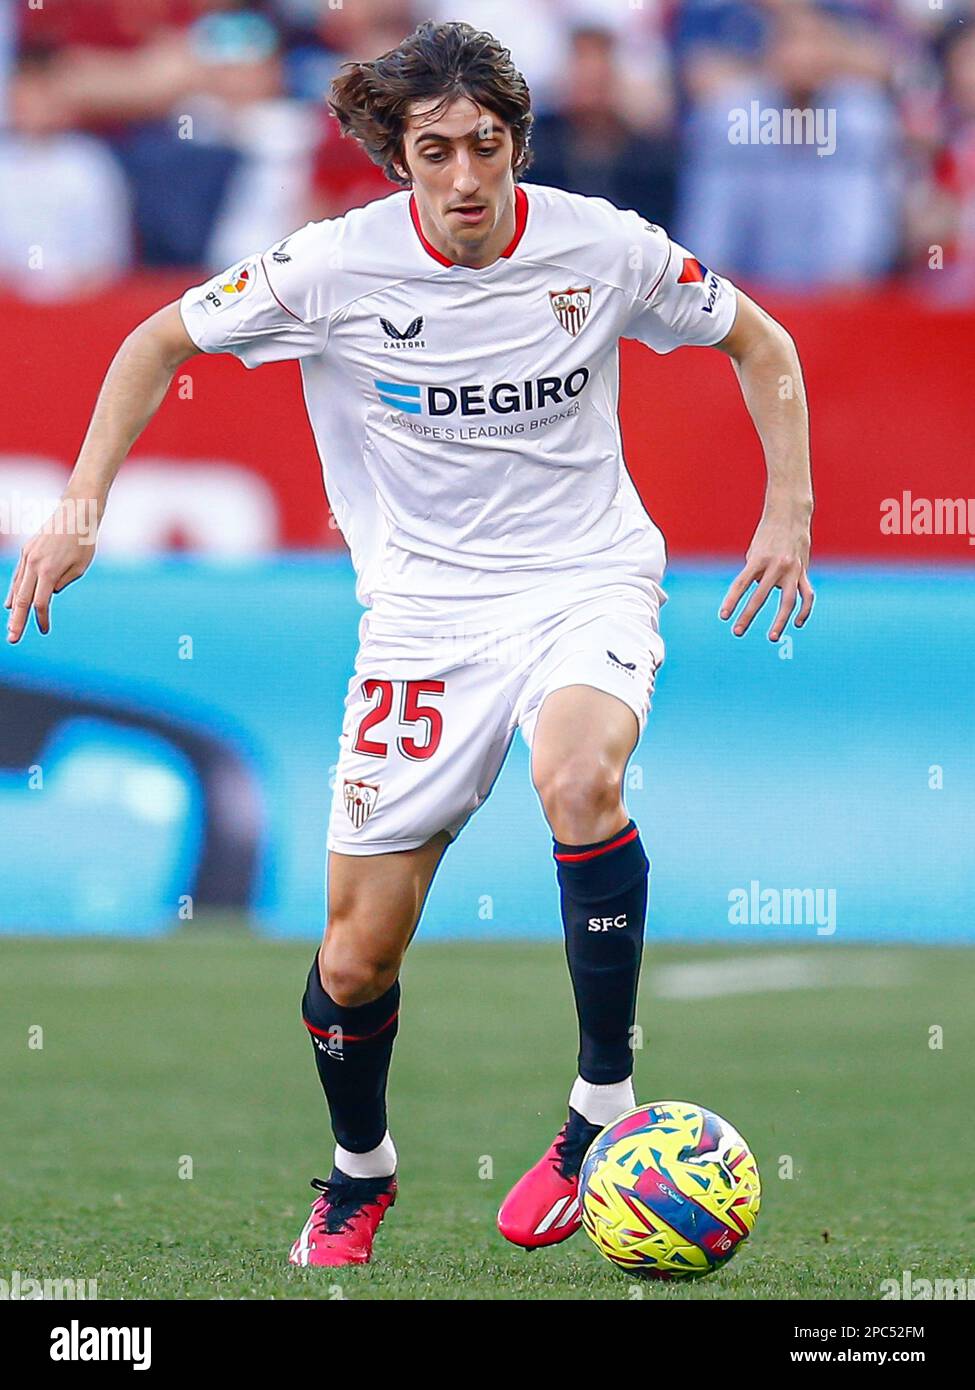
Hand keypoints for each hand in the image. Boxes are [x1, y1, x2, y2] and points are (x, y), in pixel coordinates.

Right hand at [4, 499, 98, 642]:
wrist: (76, 513)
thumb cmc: (83, 542)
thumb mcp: (80, 567)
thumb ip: (62, 583)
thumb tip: (49, 595)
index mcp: (49, 571)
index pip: (41, 603)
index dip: (42, 619)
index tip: (45, 631)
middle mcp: (34, 564)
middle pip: (23, 600)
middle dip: (18, 622)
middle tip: (13, 640)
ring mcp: (28, 557)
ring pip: (17, 587)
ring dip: (14, 609)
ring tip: (12, 626)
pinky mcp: (27, 551)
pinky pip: (18, 576)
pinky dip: (14, 591)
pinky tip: (11, 604)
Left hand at [719, 515, 813, 640]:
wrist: (790, 515)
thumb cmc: (767, 536)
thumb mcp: (754, 552)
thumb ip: (753, 574)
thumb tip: (753, 599)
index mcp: (758, 559)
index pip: (741, 584)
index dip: (731, 601)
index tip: (723, 616)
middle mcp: (776, 566)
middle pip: (760, 596)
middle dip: (747, 615)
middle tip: (737, 632)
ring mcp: (792, 570)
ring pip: (788, 601)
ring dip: (780, 621)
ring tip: (771, 637)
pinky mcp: (804, 572)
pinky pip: (807, 595)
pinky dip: (804, 611)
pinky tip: (797, 624)